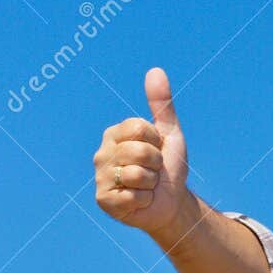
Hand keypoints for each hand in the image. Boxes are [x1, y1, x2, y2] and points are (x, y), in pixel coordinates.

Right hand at [94, 67, 190, 238]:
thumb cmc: (169, 167)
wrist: (172, 202)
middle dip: (156, 164)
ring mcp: (101, 177)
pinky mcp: (104, 200)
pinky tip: (140, 201)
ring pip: (136, 175)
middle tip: (154, 171)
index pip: (140, 129)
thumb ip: (162, 104)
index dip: (157, 143)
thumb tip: (156, 70)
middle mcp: (102, 153)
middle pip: (139, 151)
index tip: (157, 151)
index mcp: (115, 133)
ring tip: (147, 186)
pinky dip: (144, 200)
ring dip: (151, 184)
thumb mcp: (170, 133)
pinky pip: (132, 196)